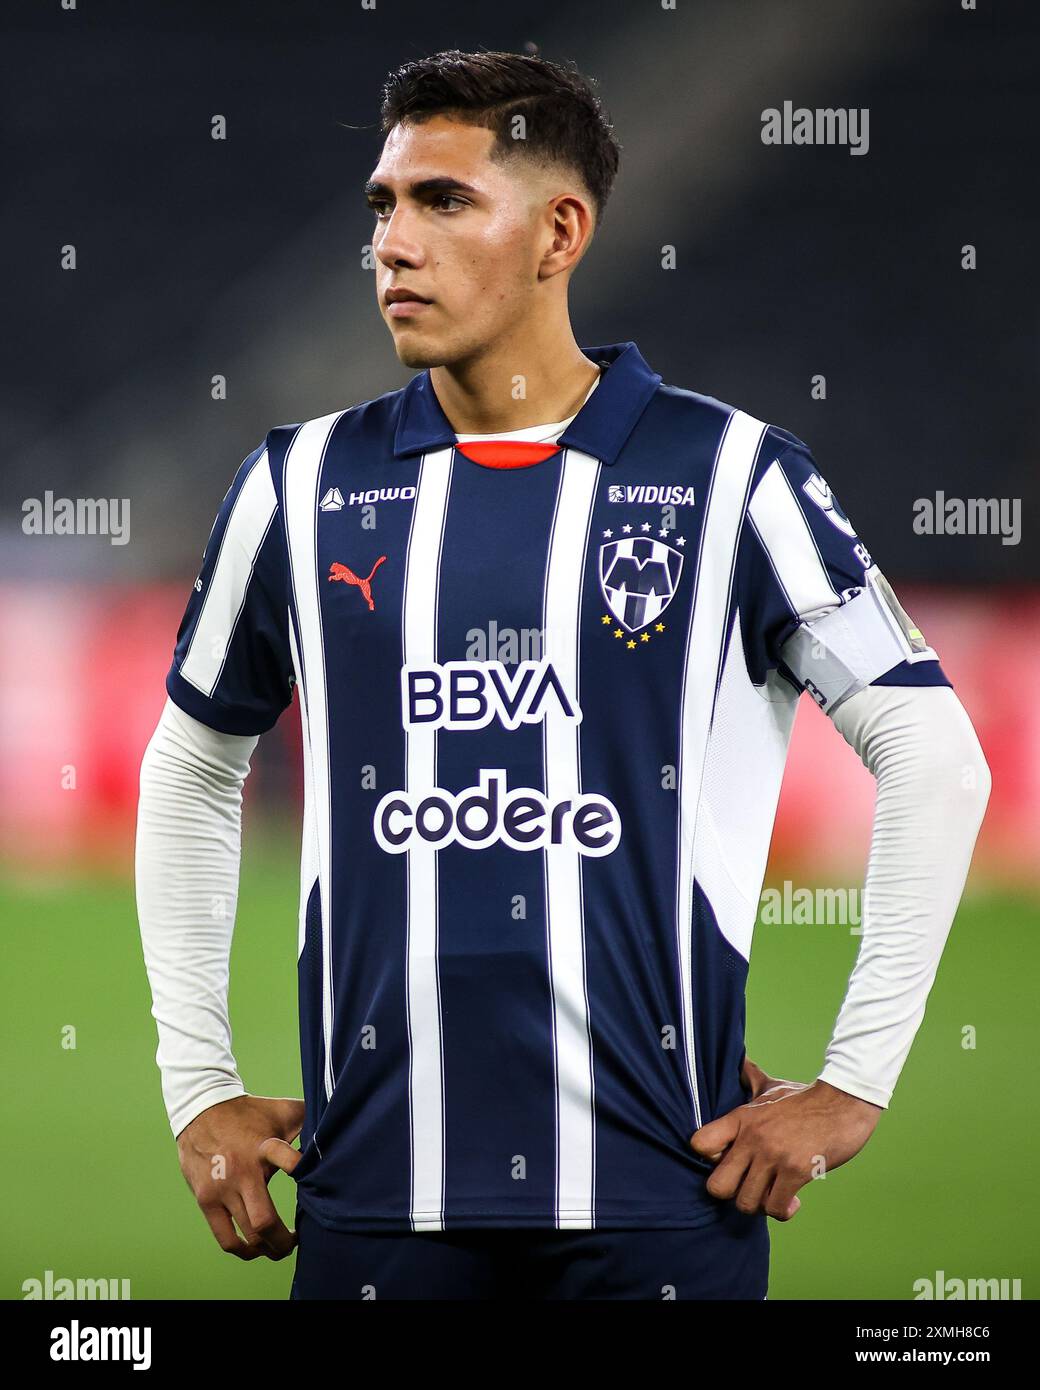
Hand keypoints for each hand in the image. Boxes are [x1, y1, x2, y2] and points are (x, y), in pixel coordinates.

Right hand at [176, 1095, 304, 1259]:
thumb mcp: (281, 1110)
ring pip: (248, 1235)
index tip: (315, 1185)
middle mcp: (242, 1172)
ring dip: (268, 1249)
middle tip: (296, 1241)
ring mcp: (221, 1189)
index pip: (287, 1160)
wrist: (201, 1110)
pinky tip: (255, 1249)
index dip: (300, 1171)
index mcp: (264, 1147)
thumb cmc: (250, 1114)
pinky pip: (226, 1238)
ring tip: (279, 1248)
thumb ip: (309, 1117)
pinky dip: (243, 1251)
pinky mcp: (206, 1200)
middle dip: (285, 1241)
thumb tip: (338, 1118)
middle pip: (264, 1222)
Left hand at [689, 1057, 880, 1220]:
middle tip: (747, 1187)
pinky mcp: (797, 1171)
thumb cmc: (805, 1097)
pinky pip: (776, 1207)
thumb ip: (750, 1079)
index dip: (709, 1158)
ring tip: (771, 1194)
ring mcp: (774, 1156)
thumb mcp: (771, 1086)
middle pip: (717, 1187)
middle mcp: (752, 1138)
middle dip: (731, 1194)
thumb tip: (738, 1060)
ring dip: (759, 1205)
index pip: (700, 1143)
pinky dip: (782, 1210)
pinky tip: (791, 1201)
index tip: (726, 1160)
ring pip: (746, 1203)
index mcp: (741, 1118)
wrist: (844, 1102)